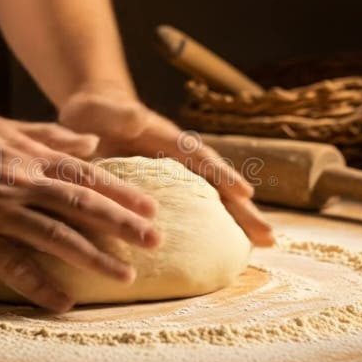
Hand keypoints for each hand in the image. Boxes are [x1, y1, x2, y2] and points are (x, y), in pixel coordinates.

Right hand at [0, 112, 159, 311]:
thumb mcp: (2, 127)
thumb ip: (48, 137)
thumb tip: (91, 143)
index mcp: (27, 156)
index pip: (85, 175)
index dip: (122, 192)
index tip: (152, 209)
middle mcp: (18, 182)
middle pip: (80, 205)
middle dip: (121, 223)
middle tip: (155, 241)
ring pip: (53, 236)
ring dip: (92, 257)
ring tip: (124, 275)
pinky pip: (10, 265)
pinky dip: (38, 284)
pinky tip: (63, 302)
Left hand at [59, 92, 273, 245]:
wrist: (91, 119)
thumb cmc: (93, 114)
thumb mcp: (97, 110)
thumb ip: (116, 114)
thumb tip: (137, 116)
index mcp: (164, 137)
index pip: (198, 156)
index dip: (220, 173)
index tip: (244, 193)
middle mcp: (178, 158)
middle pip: (217, 183)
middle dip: (243, 208)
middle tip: (270, 236)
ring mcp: (176, 177)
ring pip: (212, 199)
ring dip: (237, 220)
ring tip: (265, 245)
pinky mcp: (167, 192)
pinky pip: (194, 210)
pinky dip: (212, 227)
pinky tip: (228, 250)